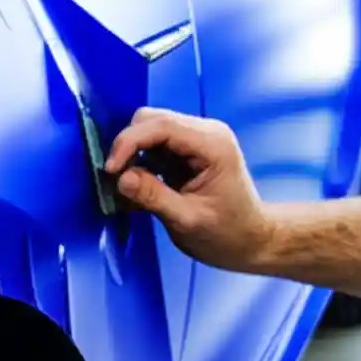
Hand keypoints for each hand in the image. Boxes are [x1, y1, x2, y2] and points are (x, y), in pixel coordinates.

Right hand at [104, 107, 272, 270]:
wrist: (249, 240)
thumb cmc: (226, 233)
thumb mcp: (187, 220)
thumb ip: (154, 197)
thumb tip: (120, 178)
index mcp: (212, 144)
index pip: (161, 126)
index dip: (129, 142)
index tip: (110, 170)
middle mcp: (205, 132)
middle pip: (152, 120)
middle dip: (128, 145)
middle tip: (115, 178)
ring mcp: (196, 139)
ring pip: (149, 129)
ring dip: (132, 154)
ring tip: (125, 185)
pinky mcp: (186, 151)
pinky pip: (153, 145)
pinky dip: (139, 161)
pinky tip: (138, 185)